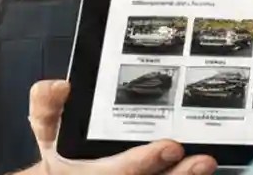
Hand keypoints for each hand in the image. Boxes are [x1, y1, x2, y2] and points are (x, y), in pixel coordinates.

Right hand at [28, 80, 216, 174]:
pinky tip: (201, 171)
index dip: (143, 162)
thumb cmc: (63, 152)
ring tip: (206, 163)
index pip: (120, 172)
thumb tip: (62, 86)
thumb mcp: (46, 127)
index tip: (170, 147)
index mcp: (90, 173)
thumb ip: (46, 104)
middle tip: (202, 160)